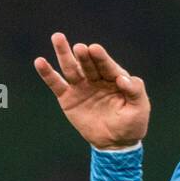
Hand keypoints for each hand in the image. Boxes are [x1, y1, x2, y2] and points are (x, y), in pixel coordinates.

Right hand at [34, 34, 149, 148]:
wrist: (116, 142)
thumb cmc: (132, 123)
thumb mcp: (140, 108)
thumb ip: (135, 91)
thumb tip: (122, 79)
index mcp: (115, 78)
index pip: (107, 66)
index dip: (101, 58)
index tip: (95, 49)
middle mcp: (96, 78)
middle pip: (88, 64)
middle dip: (83, 56)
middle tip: (79, 48)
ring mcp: (81, 86)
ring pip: (71, 68)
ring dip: (64, 54)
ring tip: (58, 37)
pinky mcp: (67, 97)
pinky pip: (56, 84)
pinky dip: (47, 73)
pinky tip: (40, 61)